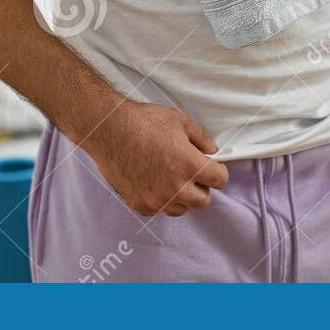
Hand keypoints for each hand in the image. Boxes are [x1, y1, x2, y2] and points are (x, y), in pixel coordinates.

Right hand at [79, 101, 228, 216]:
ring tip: (171, 179)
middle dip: (202, 187)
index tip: (212, 167)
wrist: (109, 130)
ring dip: (182, 197)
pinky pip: (159, 210)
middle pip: (204, 201)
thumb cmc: (143, 122)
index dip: (218, 171)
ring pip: (182, 209)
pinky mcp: (140, 204)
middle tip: (191, 173)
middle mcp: (176, 187)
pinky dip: (160, 200)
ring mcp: (157, 199)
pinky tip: (154, 183)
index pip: (220, 180)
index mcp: (190, 165)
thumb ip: (201, 138)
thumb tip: (211, 151)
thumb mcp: (179, 120)